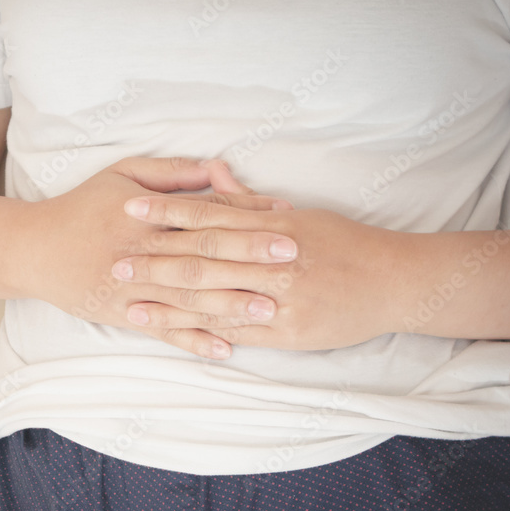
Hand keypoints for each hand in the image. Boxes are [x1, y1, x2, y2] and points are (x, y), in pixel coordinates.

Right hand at [26, 157, 298, 358]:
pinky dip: (192, 341)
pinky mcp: (123, 314)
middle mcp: (142, 251)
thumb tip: (221, 167)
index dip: (245, 215)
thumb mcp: (123, 174)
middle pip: (201, 254)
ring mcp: (133, 287)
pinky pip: (162, 330)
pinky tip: (224, 348)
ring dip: (229, 304)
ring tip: (269, 308)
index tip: (284, 218)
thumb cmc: (82, 206)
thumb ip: (174, 173)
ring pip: (187, 297)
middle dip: (248, 258)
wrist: (33, 248)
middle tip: (291, 262)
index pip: (203, 213)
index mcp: (147, 213)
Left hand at [117, 195, 401, 351]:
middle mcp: (271, 260)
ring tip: (130, 307)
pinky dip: (205, 334)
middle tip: (114, 261)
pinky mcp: (286, 332)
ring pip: (212, 300)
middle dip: (155, 262)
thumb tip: (214, 173)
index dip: (166, 212)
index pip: (207, 215)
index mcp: (270, 226)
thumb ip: (249, 202)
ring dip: (168, 305)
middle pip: (201, 259)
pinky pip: (237, 332)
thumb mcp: (297, 215)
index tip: (129, 208)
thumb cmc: (343, 243)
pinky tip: (175, 337)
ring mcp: (278, 299)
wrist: (394, 281)